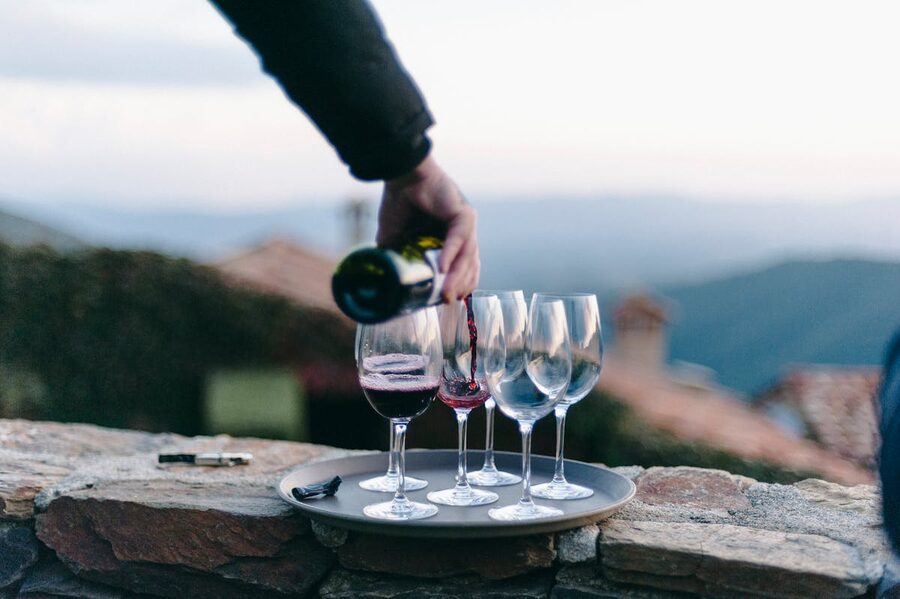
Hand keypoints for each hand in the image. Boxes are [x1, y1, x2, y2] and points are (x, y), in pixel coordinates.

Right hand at [377, 155, 478, 300]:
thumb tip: (382, 281)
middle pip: (469, 267)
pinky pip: (459, 239)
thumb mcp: (393, 239)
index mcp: (450, 240)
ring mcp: (466, 224)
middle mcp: (463, 233)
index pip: (463, 269)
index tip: (444, 302)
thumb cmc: (398, 201)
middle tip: (445, 303)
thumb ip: (394, 258)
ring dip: (455, 277)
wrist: (400, 174)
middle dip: (458, 287)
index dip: (457, 286)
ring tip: (444, 295)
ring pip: (467, 257)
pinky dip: (449, 254)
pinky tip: (441, 269)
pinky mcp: (464, 215)